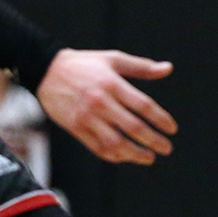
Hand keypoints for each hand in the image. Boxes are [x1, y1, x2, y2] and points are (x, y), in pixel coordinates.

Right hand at [36, 49, 176, 163]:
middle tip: (167, 148)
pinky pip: (97, 147)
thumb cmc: (84, 64)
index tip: (172, 129)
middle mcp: (100, 101)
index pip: (143, 105)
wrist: (45, 70)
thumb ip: (142, 67)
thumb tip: (168, 68)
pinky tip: (126, 157)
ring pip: (115, 143)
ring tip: (149, 157)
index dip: (160, 119)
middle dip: (153, 141)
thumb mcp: (113, 59)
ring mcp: (86, 117)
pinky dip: (114, 155)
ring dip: (135, 154)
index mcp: (112, 84)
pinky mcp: (75, 127)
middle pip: (133, 127)